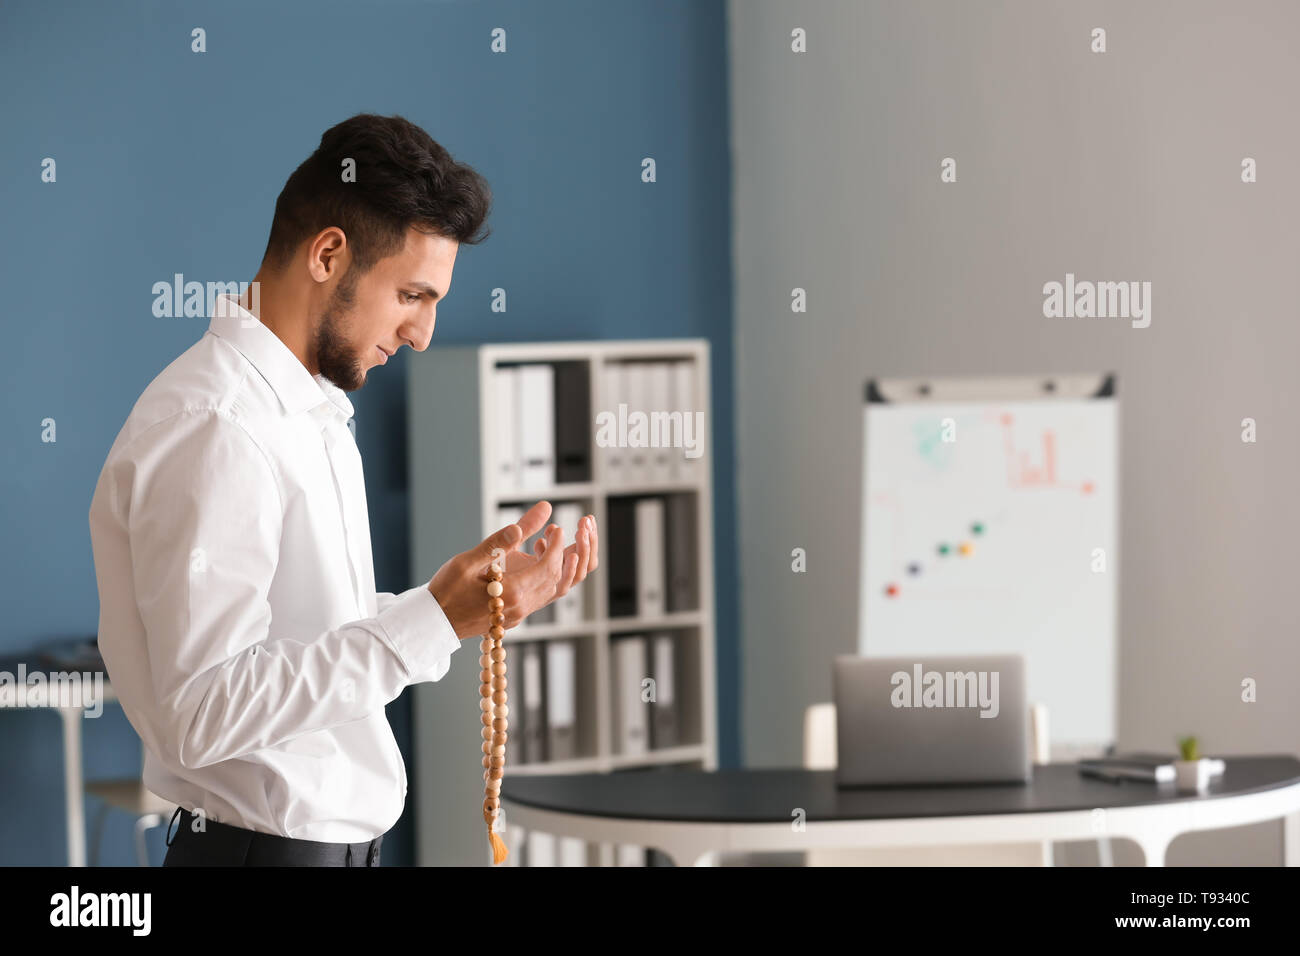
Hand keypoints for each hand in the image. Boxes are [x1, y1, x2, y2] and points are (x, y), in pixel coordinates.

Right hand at [427, 501, 599, 640]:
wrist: (432, 623)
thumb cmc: (446, 590)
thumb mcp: (470, 560)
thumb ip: (501, 539)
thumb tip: (529, 521)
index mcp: (512, 593)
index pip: (549, 567)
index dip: (557, 545)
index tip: (555, 528)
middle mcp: (520, 608)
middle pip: (556, 579)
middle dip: (564, 553)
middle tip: (556, 530)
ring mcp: (519, 615)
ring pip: (553, 591)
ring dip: (558, 566)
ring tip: (545, 542)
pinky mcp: (514, 617)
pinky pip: (541, 597)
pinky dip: (545, 577)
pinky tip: (532, 559)